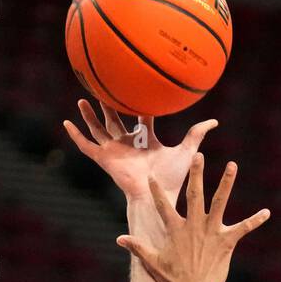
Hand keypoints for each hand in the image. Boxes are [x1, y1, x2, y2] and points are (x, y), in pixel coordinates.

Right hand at [62, 99, 217, 207]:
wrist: (156, 194)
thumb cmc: (172, 178)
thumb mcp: (186, 151)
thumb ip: (197, 134)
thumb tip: (214, 121)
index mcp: (146, 141)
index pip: (141, 118)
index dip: (141, 106)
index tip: (138, 88)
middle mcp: (129, 145)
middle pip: (116, 120)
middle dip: (110, 105)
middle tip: (104, 86)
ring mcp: (115, 151)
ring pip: (99, 129)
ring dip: (90, 115)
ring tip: (82, 99)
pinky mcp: (104, 159)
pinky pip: (86, 146)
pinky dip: (76, 135)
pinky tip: (65, 124)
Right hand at [117, 153, 269, 281]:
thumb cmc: (173, 281)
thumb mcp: (152, 262)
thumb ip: (137, 247)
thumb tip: (119, 239)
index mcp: (176, 229)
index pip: (163, 205)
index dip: (156, 191)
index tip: (152, 177)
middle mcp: (194, 225)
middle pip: (194, 193)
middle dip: (196, 173)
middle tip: (198, 155)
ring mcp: (212, 232)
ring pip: (220, 202)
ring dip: (226, 182)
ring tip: (232, 165)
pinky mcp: (227, 242)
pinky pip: (243, 228)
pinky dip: (255, 220)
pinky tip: (267, 213)